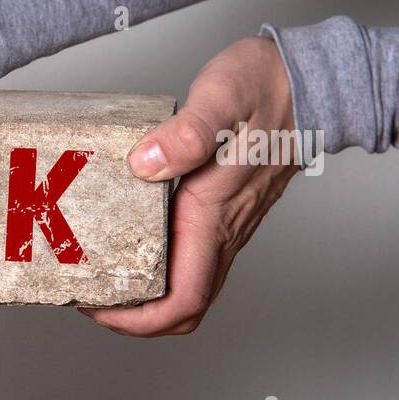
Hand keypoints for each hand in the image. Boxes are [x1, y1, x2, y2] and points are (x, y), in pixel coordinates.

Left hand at [83, 36, 299, 335]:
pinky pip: (190, 257)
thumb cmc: (266, 88)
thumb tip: (145, 163)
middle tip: (90, 297)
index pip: (184, 300)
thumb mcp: (221, 100)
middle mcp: (223, 230)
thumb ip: (186, 132)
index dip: (139, 320)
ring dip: (145, 295)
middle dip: (134, 317)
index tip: (97, 308)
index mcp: (214, 218)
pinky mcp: (222, 209)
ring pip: (187, 285)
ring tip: (100, 276)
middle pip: (183, 307)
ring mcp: (225, 223)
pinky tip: (127, 238)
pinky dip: (156, 264)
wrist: (308, 79)